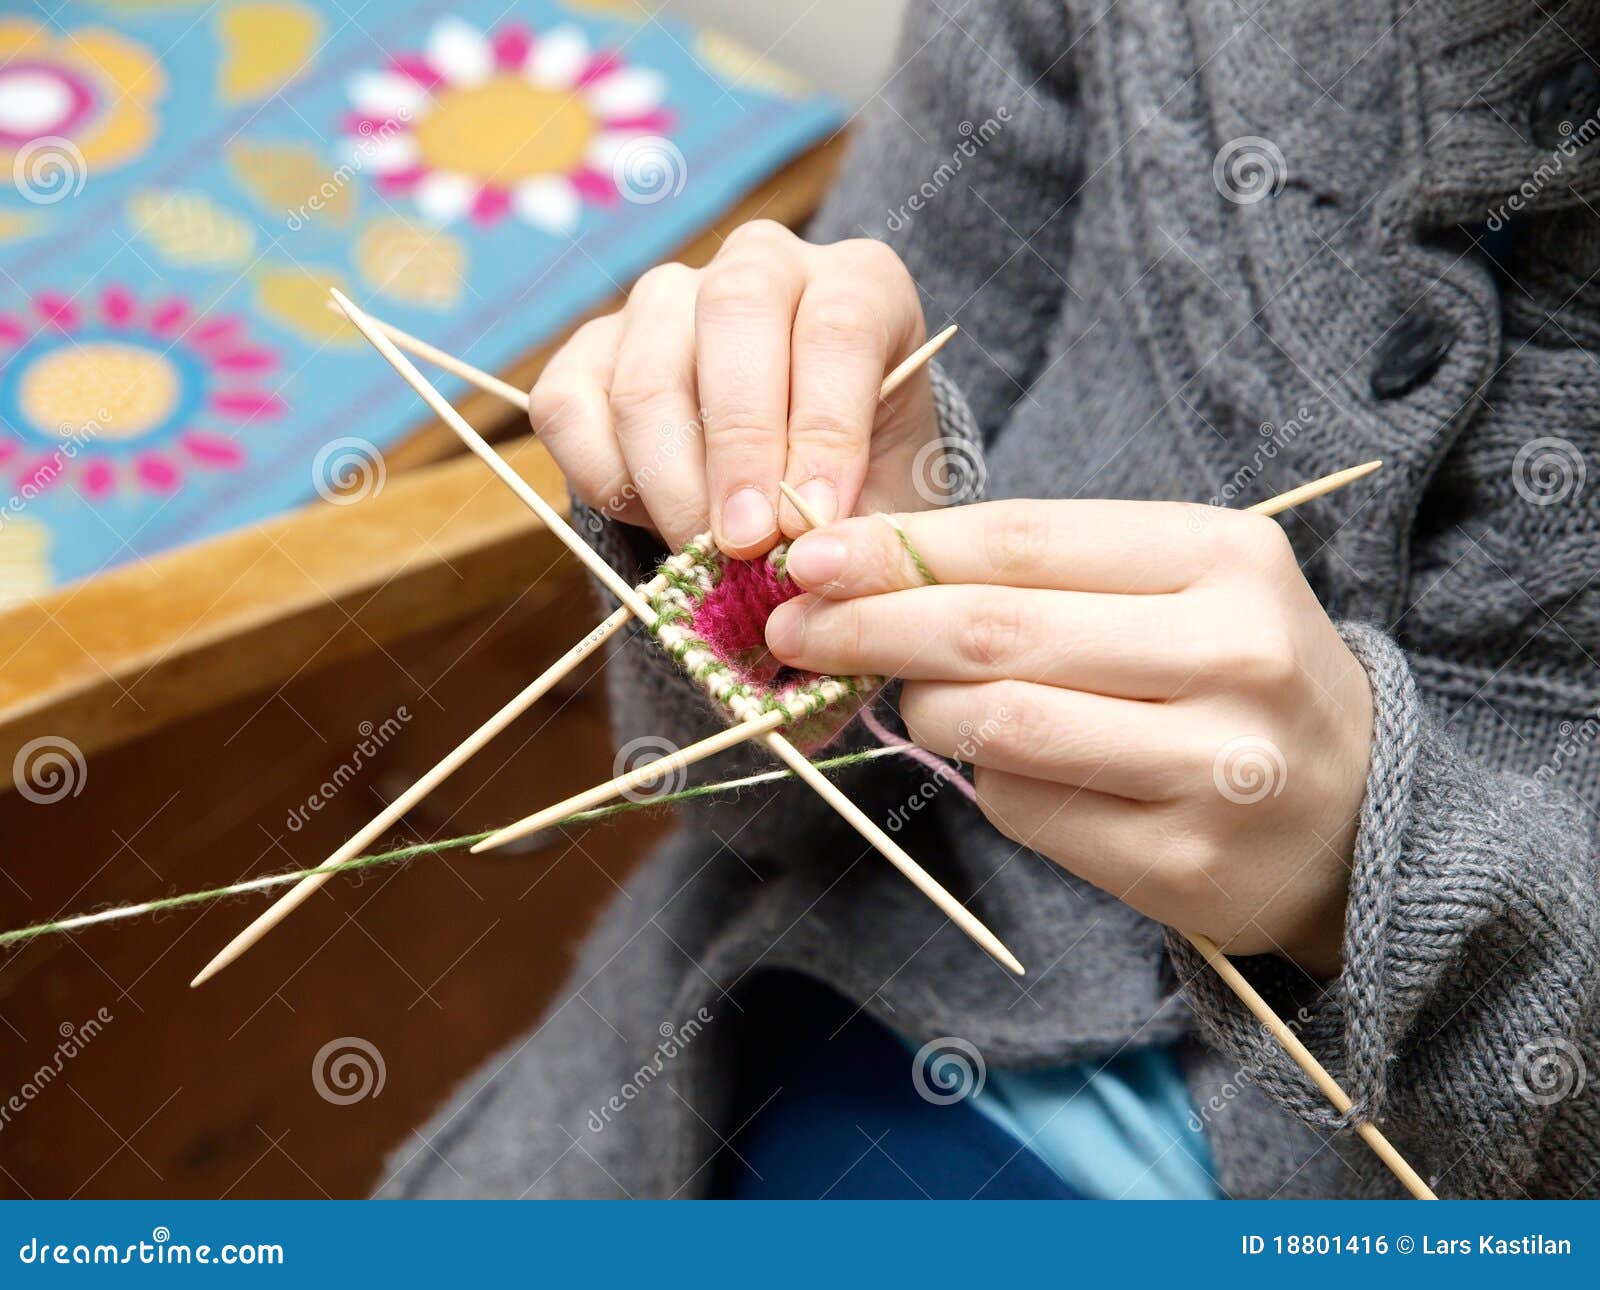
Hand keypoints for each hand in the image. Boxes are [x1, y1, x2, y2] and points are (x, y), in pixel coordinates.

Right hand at [527, 221, 940, 556]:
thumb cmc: (853, 491)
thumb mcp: (885, 503)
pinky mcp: (589, 349)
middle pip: (734, 313)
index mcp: (859, 282)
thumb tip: (806, 562)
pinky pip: (571, 410)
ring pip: (648, 374)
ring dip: (671, 483)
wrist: (787, 493)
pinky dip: (605, 482)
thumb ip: (859, 529)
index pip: (839, 326)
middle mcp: (760, 266)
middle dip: (738, 446)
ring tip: (704, 554)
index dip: (824, 429)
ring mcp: (665, 299)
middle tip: (745, 542)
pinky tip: (653, 522)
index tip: (810, 522)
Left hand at [765, 500, 1375, 978]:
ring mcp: (1214, 767)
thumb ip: (1044, 575)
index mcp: (1227, 558)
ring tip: (901, 698)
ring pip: (998, 725)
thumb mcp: (1174, 590)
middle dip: (869, 625)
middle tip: (792, 629)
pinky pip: (1027, 810)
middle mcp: (1232, 655)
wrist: (1358, 815)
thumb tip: (868, 573)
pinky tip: (992, 764)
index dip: (899, 547)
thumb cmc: (1231, 676)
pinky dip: (982, 780)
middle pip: (996, 630)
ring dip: (919, 708)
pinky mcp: (1184, 862)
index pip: (1024, 538)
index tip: (810, 555)